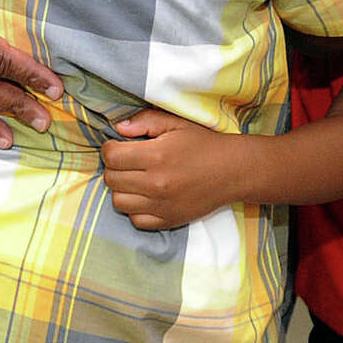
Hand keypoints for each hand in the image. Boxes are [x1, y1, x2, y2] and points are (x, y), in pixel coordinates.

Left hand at [102, 108, 246, 230]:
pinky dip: (135, 208)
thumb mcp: (176, 123)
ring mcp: (161, 205)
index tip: (119, 145)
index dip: (110, 148)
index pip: (111, 156)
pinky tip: (145, 195)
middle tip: (128, 160)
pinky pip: (135, 219)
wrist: (232, 171)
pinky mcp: (168, 221)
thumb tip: (118, 128)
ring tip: (135, 178)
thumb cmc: (203, 144)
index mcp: (157, 156)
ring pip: (118, 202)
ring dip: (121, 189)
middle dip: (114, 167)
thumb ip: (145, 121)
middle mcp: (156, 183)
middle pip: (111, 179)